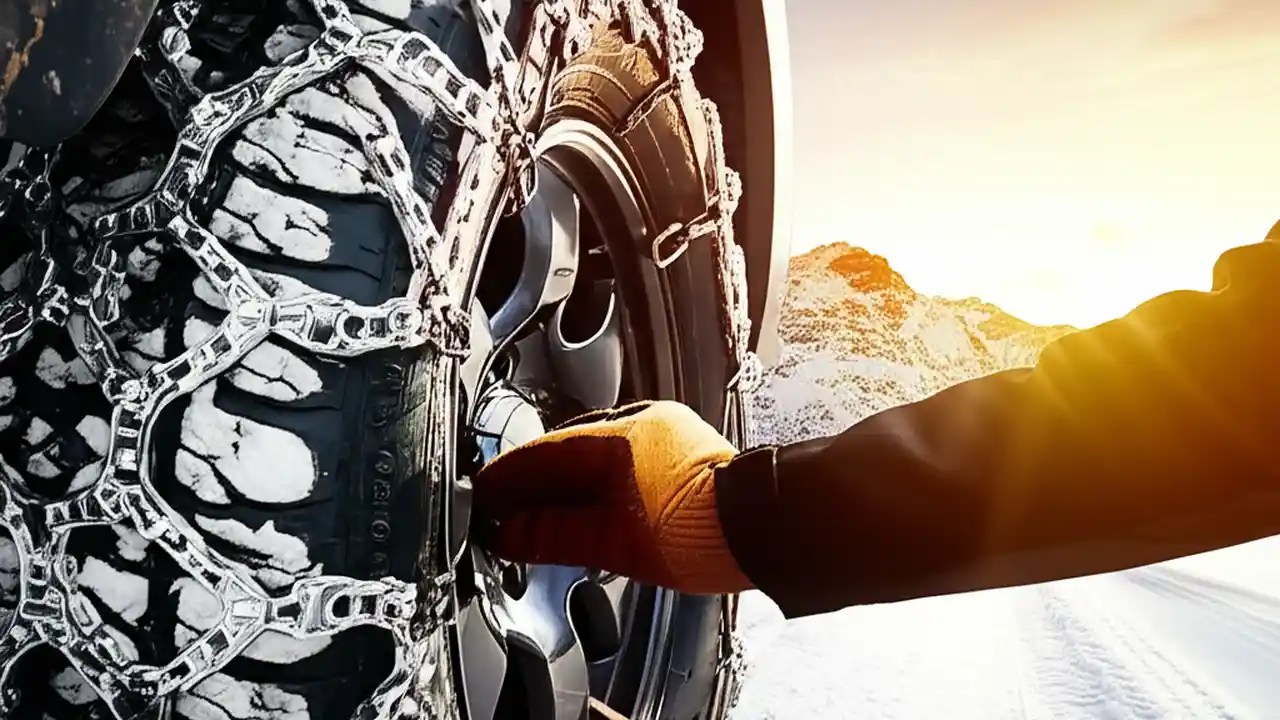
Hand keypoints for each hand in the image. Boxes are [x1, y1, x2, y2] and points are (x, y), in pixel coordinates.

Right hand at [471, 400, 753, 593]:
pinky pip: (619, 459)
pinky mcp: (678, 450)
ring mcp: (661, 433)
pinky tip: (585, 508)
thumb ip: (554, 535)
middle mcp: (638, 424)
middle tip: (500, 511)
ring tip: (536, 516)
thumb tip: (510, 534)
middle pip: (564, 452)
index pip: (542, 455)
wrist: (763, 531)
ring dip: (562, 484)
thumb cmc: (701, 534)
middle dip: (530, 483)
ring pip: (592, 455)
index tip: (483, 497)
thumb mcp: (613, 544)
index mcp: (615, 437)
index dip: (507, 479)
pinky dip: (593, 483)